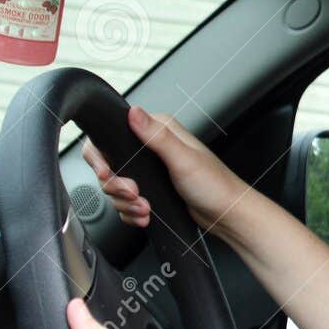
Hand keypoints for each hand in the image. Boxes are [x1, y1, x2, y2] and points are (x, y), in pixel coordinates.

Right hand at [82, 106, 244, 233]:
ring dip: (126, 203)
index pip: (113, 135)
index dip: (102, 156)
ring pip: (116, 187)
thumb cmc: (215, 186)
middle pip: (109, 165)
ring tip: (145, 209)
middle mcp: (152, 148)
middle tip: (134, 194)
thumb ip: (156, 136)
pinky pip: (126, 202)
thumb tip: (134, 112)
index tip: (107, 172)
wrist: (226, 215)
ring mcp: (150, 171)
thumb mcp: (184, 159)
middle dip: (116, 186)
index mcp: (159, 131)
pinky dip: (131, 212)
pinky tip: (145, 215)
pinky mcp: (151, 190)